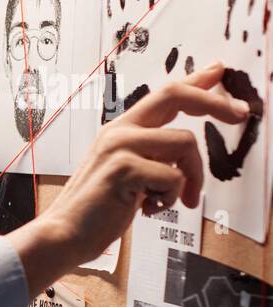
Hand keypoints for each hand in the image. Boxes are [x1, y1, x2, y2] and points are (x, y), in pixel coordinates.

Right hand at [8, 61, 249, 296]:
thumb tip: (184, 145)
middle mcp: (119, 131)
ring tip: (177, 200)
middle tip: (241, 115)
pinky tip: (148, 210)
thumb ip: (153, 155)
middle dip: (215, 103)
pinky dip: (170, 199)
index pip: (164, 94)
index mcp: (120, 130)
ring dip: (192, 177)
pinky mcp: (123, 168)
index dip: (196, 81)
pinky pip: (173, 177)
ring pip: (184, 143)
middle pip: (175, 95)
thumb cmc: (97, 210)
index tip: (218, 72)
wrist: (64, 234)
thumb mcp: (128, 174)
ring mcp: (119, 146)